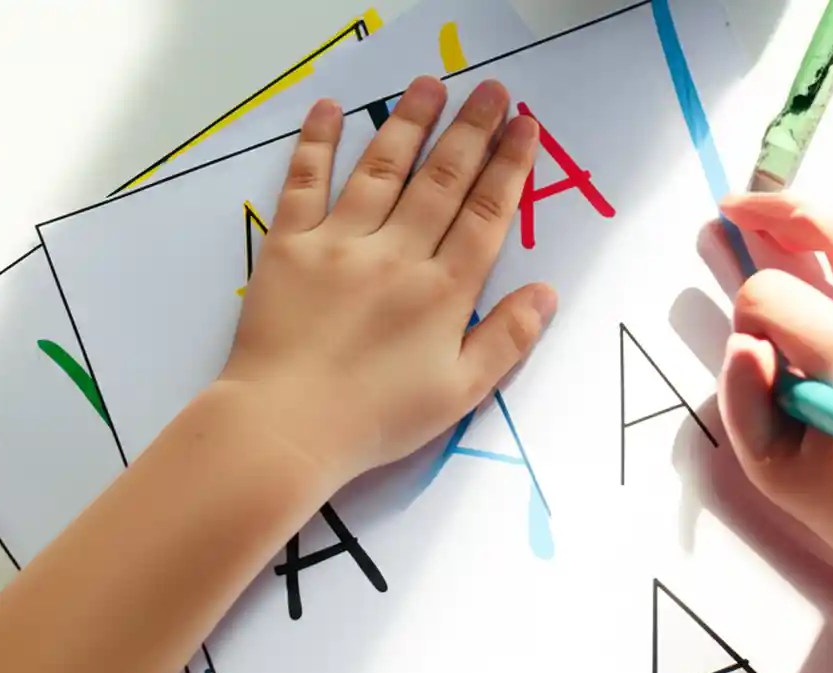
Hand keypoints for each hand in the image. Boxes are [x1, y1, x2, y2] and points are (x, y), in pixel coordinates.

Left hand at [220, 77, 555, 486]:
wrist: (285, 428)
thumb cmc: (375, 419)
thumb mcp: (458, 394)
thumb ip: (506, 340)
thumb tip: (548, 292)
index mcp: (443, 291)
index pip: (486, 215)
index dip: (510, 167)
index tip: (525, 126)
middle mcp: (397, 254)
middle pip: (443, 180)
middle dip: (472, 131)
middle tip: (492, 89)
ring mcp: (340, 243)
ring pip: (383, 170)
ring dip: (409, 123)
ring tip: (430, 84)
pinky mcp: (290, 246)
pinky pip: (305, 182)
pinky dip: (317, 143)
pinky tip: (330, 108)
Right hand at [716, 193, 832, 588]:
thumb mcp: (774, 468)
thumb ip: (743, 396)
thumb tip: (743, 340)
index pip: (767, 295)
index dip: (744, 319)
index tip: (754, 361)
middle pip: (824, 231)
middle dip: (771, 214)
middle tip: (734, 210)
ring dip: (831, 213)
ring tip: (796, 212)